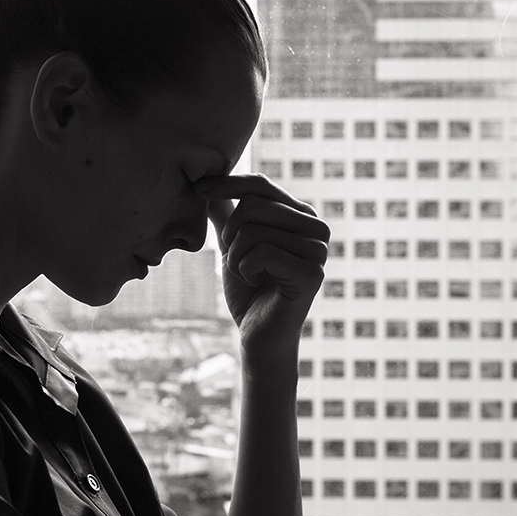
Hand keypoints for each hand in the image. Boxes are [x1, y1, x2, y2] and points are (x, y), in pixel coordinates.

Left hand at [194, 174, 329, 360]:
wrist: (258, 333)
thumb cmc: (248, 289)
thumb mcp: (233, 244)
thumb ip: (227, 213)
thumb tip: (207, 182)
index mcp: (301, 214)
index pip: (260, 185)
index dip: (226, 183)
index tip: (198, 187)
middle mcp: (316, 227)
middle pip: (252, 206)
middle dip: (230, 236)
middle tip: (239, 260)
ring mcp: (318, 250)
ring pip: (252, 231)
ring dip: (236, 258)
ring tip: (250, 274)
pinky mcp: (312, 273)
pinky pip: (259, 254)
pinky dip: (245, 271)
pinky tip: (258, 283)